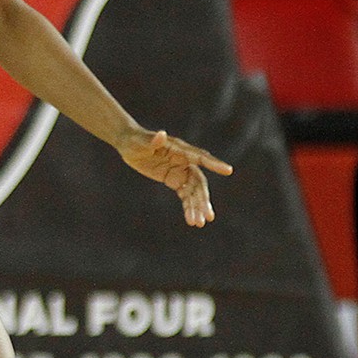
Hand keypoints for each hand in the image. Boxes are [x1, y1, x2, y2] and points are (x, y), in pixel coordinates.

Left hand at [117, 129, 232, 227]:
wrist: (129, 144)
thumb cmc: (136, 140)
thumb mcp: (141, 141)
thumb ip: (153, 140)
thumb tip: (161, 134)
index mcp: (180, 150)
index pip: (200, 157)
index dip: (214, 163)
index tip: (228, 170)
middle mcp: (185, 161)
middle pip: (198, 182)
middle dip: (203, 199)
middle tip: (208, 216)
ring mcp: (180, 171)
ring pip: (193, 191)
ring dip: (197, 207)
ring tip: (199, 224)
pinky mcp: (174, 179)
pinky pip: (184, 195)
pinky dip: (188, 207)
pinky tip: (191, 220)